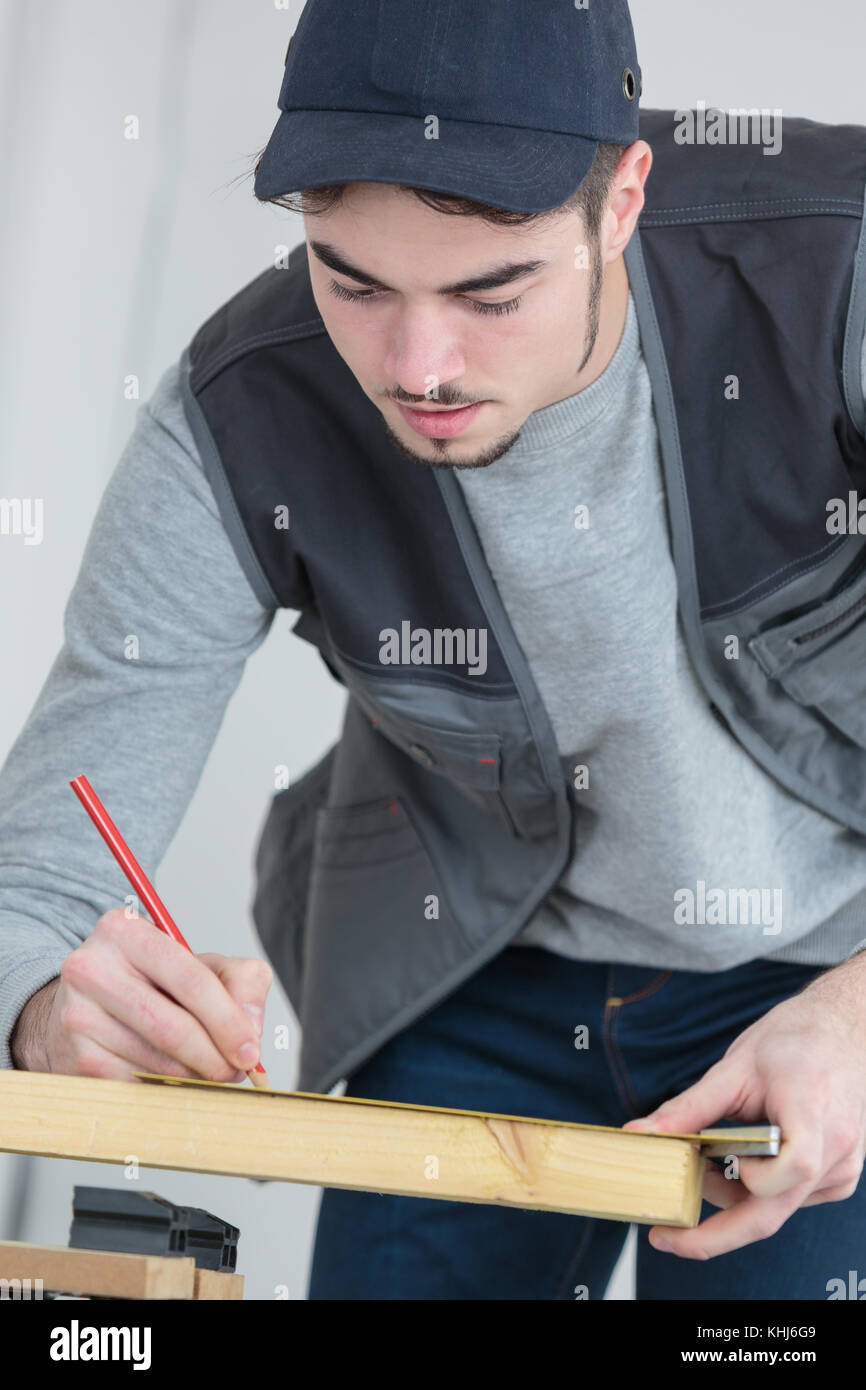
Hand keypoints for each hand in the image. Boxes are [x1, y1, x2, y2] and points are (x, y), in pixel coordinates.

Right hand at [10, 906, 271, 1082]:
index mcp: (125, 930)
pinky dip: (166, 1088)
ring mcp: (77, 1014)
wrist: (86, 1007)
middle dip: (215, 1057)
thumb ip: (242, 982)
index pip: (191, 980)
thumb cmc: (153, 983)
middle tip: (235, 1071)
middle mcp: (92, 968)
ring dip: (194, 1076)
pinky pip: (136, 1084)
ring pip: (157, 1062)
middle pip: (173, 1027)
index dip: (229, 1020)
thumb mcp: (202, 964)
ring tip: (209, 1071)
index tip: (251, 1050)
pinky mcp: (74, 1057)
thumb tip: (252, 1026)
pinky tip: (175, 1077)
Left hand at [623, 954, 865, 1258]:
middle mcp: (834, 1149)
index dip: (740, 1183)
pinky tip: (740, 1160)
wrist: (842, 1031)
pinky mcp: (840, 1178)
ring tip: (705, 1159)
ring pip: (775, 1209)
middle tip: (663, 1231)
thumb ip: (689, 1107)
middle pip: (771, 1212)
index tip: (691, 1184)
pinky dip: (755, 1190)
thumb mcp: (734, 1066)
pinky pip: (788, 1201)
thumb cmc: (792, 1041)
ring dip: (732, 1195)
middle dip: (712, 1231)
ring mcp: (842, 1169)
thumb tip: (639, 1133)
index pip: (791, 1168)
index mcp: (812, 1112)